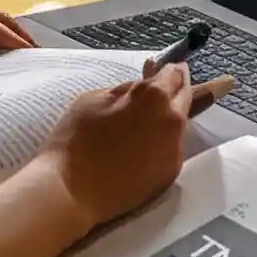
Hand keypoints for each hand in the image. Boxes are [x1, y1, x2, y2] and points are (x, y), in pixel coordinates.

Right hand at [36, 63, 233, 228]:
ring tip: (147, 120)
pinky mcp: (170, 174)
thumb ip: (124, 91)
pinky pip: (170, 149)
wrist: (72, 191)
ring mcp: (175, 150)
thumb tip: (140, 90)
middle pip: (185, 97)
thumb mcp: (94, 99)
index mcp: (154, 97)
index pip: (173, 74)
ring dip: (167, 118)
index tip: (169, 66)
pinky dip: (161, 143)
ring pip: (177, 125)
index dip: (170, 68)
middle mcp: (173, 121)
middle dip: (177, 88)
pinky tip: (142, 146)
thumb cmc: (76, 139)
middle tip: (166, 85)